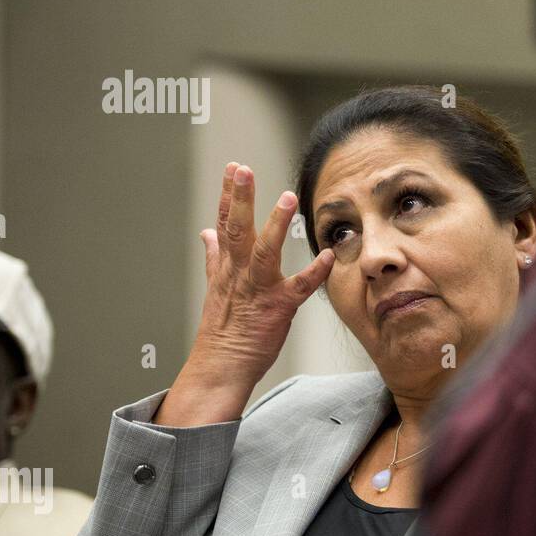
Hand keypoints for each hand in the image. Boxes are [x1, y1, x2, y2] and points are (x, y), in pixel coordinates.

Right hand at [153, 163, 333, 425]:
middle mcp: (239, 275)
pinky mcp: (278, 308)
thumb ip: (215, 257)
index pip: (224, 224)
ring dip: (274, 226)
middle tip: (242, 170)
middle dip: (238, 199)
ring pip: (264, 253)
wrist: (221, 367)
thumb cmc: (223, 330)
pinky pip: (300, 288)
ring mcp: (258, 290)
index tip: (233, 169)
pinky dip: (314, 272)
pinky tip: (327, 256)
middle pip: (236, 230)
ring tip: (286, 199)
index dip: (228, 195)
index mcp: (226, 268)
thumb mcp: (215, 288)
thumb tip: (207, 233)